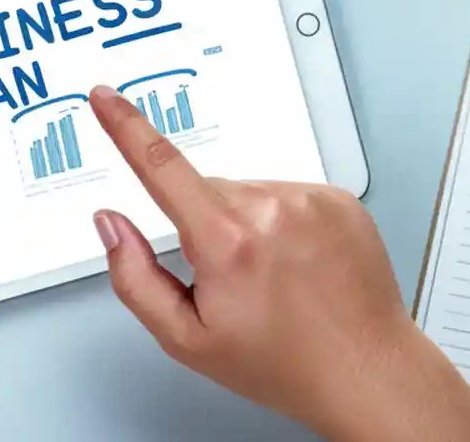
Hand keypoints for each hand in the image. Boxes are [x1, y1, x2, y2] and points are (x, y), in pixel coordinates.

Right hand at [87, 86, 469, 440]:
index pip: (161, 167)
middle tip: (231, 283)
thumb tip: (111, 224)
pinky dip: (283, 223)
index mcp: (227, 242)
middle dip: (204, 226)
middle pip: (206, 191)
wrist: (365, 372)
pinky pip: (287, 196)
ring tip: (274, 278)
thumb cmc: (283, 364)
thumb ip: (135, 277)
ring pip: (248, 193)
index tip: (105, 97)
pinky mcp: (339, 199)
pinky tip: (299, 264)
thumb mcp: (187, 338)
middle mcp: (270, 208)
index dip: (126, 127)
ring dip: (246, 224)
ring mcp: (310, 199)